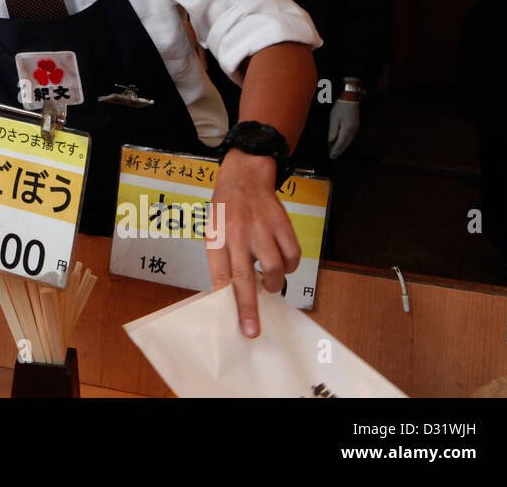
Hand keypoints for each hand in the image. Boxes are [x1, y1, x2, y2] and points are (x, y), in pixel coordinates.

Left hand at [206, 150, 300, 337]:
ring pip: (274, 268)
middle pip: (244, 277)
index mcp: (217, 238)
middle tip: (252, 330)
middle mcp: (238, 235)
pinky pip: (293, 255)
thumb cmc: (226, 209)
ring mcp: (261, 229)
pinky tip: (283, 263)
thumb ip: (221, 259)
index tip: (232, 321)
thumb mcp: (214, 231)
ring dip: (275, 283)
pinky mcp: (281, 224)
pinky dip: (291, 266)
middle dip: (248, 308)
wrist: (244, 176)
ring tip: (270, 282)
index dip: (226, 299)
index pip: (219, 274)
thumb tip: (229, 294)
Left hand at [327, 97, 360, 159]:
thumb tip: (331, 142)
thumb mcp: (334, 119)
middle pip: (345, 144)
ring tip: (336, 153)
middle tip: (332, 157)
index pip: (340, 143)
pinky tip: (342, 144)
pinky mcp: (356, 127)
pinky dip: (345, 143)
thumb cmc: (340, 108)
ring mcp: (356, 129)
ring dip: (342, 148)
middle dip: (339, 151)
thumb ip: (333, 131)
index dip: (335, 150)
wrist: (351, 99)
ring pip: (348, 142)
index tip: (330, 156)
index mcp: (347, 130)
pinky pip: (350, 138)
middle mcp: (353, 132)